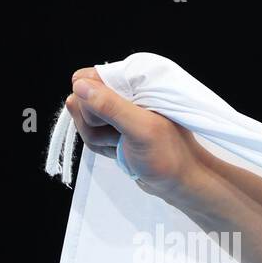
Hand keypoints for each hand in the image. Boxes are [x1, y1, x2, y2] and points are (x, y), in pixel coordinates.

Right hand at [65, 67, 211, 200]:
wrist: (181, 183)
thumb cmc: (170, 158)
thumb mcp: (142, 130)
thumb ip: (111, 107)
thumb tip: (80, 86)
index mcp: (134, 83)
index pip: (86, 79)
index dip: (90, 101)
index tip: (109, 118)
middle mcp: (124, 94)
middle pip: (81, 102)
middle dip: (95, 125)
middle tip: (121, 136)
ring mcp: (118, 113)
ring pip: (84, 121)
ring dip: (101, 139)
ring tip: (125, 145)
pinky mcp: (115, 130)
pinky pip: (91, 135)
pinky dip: (103, 147)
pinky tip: (121, 151)